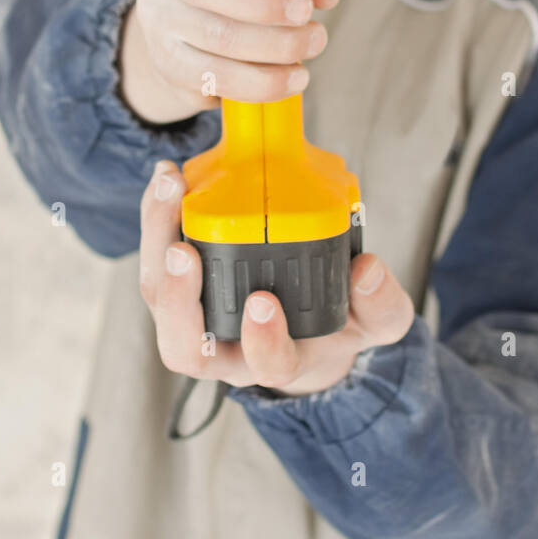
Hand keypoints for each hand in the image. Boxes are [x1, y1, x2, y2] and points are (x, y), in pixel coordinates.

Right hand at [119, 0, 341, 123]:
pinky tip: (291, 77)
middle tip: (305, 11)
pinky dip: (259, 82)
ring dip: (273, 45)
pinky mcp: (170, 64)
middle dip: (262, 2)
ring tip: (311, 42)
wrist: (190, 22)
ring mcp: (160, 20)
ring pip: (212, 36)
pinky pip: (213, 78)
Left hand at [139, 160, 414, 394]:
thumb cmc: (338, 326)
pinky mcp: (182, 282)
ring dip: (156, 241)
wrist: (307, 329)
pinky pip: (157, 256)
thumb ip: (381, 303)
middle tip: (182, 251)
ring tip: (169, 189)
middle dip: (177, 298)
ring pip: (159, 295)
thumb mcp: (377, 321)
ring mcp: (198, 318)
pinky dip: (157, 215)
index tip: (266, 303)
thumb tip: (367, 271)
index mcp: (278, 362)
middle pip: (183, 343)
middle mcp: (227, 350)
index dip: (262, 339)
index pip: (265, 364)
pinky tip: (168, 175)